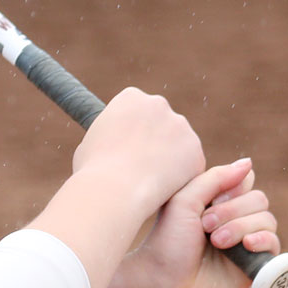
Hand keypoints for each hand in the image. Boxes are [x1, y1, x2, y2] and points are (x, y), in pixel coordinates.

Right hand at [71, 87, 205, 215]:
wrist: (115, 190)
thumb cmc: (94, 170)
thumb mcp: (91, 142)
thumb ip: (109, 135)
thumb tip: (111, 142)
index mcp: (130, 98)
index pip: (135, 106)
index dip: (130, 127)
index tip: (125, 144)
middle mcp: (159, 104)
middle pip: (160, 121)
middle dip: (154, 139)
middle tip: (139, 164)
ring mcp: (181, 127)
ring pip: (177, 143)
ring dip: (168, 157)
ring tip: (146, 181)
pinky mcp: (195, 151)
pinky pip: (189, 165)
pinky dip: (179, 177)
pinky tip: (161, 189)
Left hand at [78, 158, 281, 287]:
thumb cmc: (165, 246)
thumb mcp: (183, 202)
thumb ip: (214, 179)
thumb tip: (248, 163)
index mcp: (214, 206)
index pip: (244, 183)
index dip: (232, 189)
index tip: (207, 203)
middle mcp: (232, 224)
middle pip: (259, 200)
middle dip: (233, 210)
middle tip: (205, 227)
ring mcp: (243, 247)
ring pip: (267, 220)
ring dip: (241, 227)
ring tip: (216, 242)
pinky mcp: (252, 269)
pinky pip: (275, 247)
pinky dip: (263, 241)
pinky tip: (246, 245)